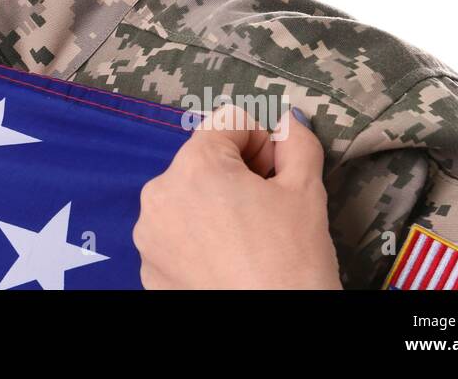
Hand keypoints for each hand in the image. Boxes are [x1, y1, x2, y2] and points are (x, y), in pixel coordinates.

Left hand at [132, 103, 342, 288]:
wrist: (277, 334)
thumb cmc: (292, 265)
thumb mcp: (307, 191)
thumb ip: (296, 143)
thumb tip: (286, 123)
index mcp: (195, 165)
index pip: (230, 122)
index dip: (263, 142)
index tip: (279, 170)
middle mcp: (160, 194)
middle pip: (204, 160)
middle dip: (238, 174)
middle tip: (269, 207)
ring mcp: (149, 234)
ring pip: (187, 198)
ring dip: (216, 205)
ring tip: (249, 238)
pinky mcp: (149, 267)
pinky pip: (175, 235)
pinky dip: (199, 239)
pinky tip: (228, 260)